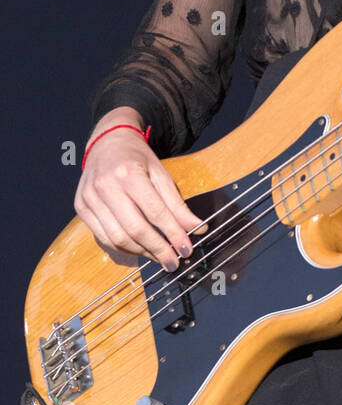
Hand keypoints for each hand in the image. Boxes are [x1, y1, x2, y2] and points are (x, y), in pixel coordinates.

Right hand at [75, 130, 206, 271]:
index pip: (155, 212)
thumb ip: (177, 203)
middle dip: (158, 249)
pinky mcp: (81, 207)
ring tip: (160, 257)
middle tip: (174, 261)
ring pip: (118, 238)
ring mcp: (90, 198)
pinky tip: (140, 249)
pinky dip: (124, 248)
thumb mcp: (161, 174)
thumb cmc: (137, 159)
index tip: (186, 249)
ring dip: (142, 252)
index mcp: (129, 173)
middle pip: (135, 229)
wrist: (107, 142)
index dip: (173, 234)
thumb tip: (196, 228)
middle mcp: (105, 186)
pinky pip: (104, 237)